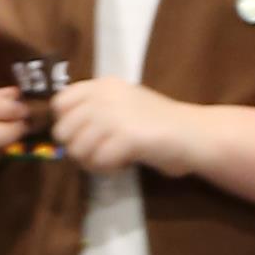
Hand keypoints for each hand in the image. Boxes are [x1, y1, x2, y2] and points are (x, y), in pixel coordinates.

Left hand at [50, 74, 199, 174]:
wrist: (194, 133)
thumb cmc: (159, 124)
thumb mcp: (122, 105)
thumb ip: (95, 111)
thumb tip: (63, 134)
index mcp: (103, 85)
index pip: (59, 103)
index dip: (66, 124)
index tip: (84, 136)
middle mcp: (104, 96)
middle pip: (63, 130)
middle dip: (78, 149)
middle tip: (99, 154)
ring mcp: (114, 115)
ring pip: (77, 149)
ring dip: (92, 162)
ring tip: (112, 160)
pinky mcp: (126, 137)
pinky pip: (97, 161)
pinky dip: (107, 169)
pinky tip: (123, 164)